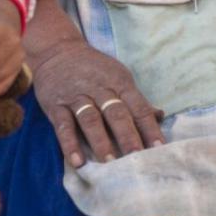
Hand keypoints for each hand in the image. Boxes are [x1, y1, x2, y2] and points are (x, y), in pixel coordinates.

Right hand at [31, 39, 164, 167]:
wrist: (58, 52)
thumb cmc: (94, 70)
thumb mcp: (118, 77)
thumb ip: (136, 100)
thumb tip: (160, 116)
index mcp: (120, 82)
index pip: (138, 107)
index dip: (149, 128)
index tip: (159, 148)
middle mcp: (100, 88)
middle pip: (116, 113)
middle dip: (128, 136)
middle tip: (136, 159)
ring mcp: (77, 97)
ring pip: (91, 120)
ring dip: (101, 142)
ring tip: (110, 163)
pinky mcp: (55, 106)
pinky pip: (63, 126)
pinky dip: (70, 145)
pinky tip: (77, 162)